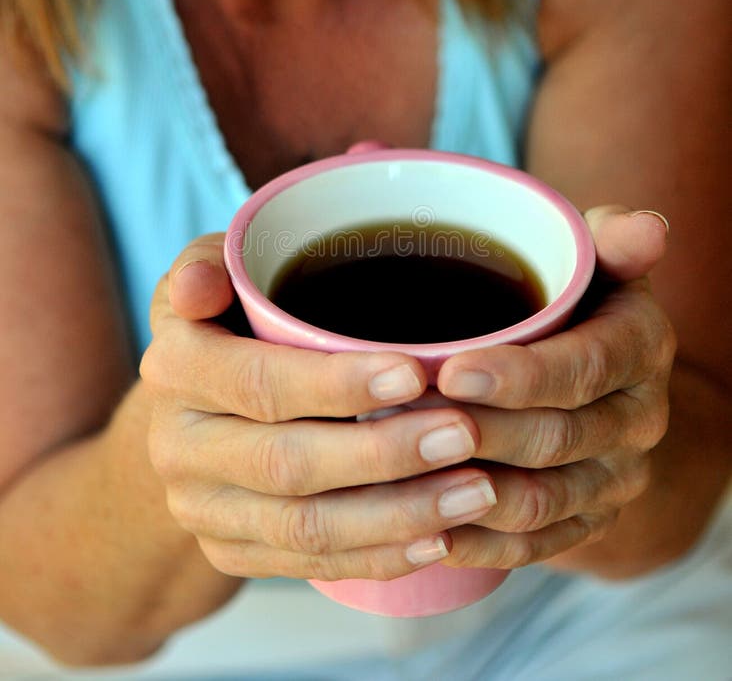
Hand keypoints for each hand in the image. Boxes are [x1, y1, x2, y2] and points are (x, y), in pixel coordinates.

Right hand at [141, 234, 500, 582]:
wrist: (187, 413)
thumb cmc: (226, 324)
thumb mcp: (208, 273)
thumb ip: (208, 264)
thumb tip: (200, 288)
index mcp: (176, 367)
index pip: (258, 382)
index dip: (335, 384)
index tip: (413, 374)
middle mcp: (178, 445)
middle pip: (287, 463)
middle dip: (384, 454)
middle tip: (465, 434)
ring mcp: (202, 508)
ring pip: (304, 527)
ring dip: (398, 514)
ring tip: (475, 492)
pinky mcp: (229, 550)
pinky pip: (307, 565)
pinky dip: (379, 556)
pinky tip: (439, 537)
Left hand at [434, 207, 675, 571]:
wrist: (598, 374)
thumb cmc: (576, 301)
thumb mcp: (595, 261)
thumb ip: (609, 241)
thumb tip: (645, 225)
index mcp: (640, 347)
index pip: (588, 366)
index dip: (522, 375)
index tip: (451, 371)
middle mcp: (637, 419)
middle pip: (557, 438)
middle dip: (481, 433)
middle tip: (406, 422)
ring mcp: (613, 476)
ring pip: (544, 500)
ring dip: (471, 493)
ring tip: (405, 477)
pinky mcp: (588, 519)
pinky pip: (539, 546)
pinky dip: (483, 545)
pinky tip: (429, 535)